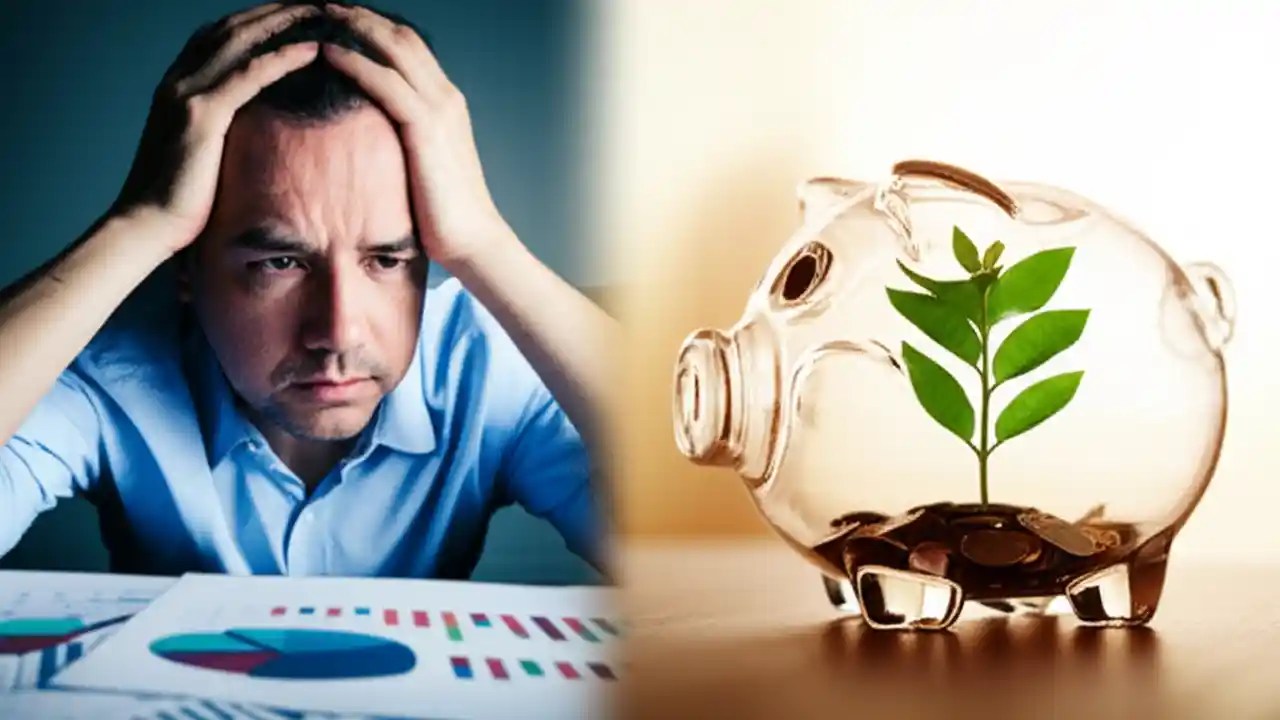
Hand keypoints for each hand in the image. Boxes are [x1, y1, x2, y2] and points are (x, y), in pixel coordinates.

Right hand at [111, 3, 320, 252]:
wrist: (146, 227)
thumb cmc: (179, 202)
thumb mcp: (199, 154)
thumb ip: (219, 132)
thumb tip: (255, 131)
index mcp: (177, 87)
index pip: (221, 36)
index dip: (259, 21)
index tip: (296, 14)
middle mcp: (179, 81)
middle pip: (234, 28)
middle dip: (276, 12)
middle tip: (317, 3)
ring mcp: (186, 94)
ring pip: (243, 41)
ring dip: (285, 23)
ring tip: (324, 13)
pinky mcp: (202, 116)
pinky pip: (250, 75)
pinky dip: (283, 57)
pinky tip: (314, 49)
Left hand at [321, 4, 512, 270]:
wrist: (473, 242)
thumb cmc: (443, 213)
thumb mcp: (423, 165)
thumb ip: (403, 141)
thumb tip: (369, 138)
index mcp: (445, 102)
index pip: (406, 45)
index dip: (370, 25)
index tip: (334, 17)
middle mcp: (445, 96)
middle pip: (399, 34)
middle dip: (358, 14)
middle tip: (318, 2)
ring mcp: (439, 109)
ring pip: (393, 47)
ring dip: (352, 25)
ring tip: (315, 11)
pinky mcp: (426, 129)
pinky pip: (386, 82)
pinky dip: (356, 61)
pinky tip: (325, 50)